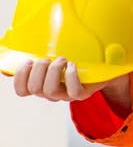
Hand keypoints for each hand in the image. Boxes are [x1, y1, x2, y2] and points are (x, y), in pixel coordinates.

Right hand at [12, 57, 131, 112]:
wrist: (99, 66)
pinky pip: (73, 91)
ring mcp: (66, 95)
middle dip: (38, 69)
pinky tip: (72, 65)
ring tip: (62, 60)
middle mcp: (51, 92)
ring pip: (49, 91)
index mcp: (41, 84)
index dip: (20, 77)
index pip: (22, 90)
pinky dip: (71, 75)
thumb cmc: (73, 59)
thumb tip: (22, 51)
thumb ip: (37, 55)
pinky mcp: (81, 94)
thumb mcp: (53, 56)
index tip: (28, 61)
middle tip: (48, 58)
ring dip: (53, 70)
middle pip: (34, 88)